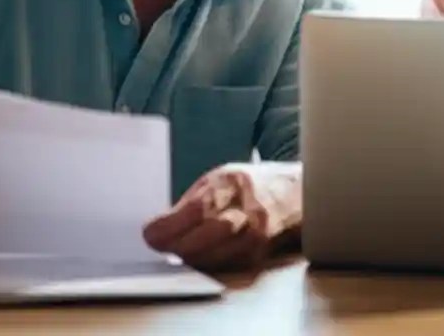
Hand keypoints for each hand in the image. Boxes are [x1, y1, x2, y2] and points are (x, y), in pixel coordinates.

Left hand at [142, 162, 300, 272]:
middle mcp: (250, 207)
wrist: (294, 193)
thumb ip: (192, 201)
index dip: (170, 224)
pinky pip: (228, 264)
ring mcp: (259, 232)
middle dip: (179, 244)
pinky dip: (208, 263)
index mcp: (233, 182)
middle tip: (159, 247)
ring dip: (191, 257)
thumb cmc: (249, 184)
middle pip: (211, 232)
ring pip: (219, 253)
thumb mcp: (219, 178)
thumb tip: (158, 228)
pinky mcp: (261, 253)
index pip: (198, 207)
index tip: (149, 232)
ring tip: (174, 254)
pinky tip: (197, 259)